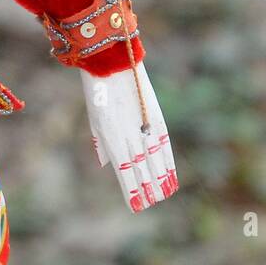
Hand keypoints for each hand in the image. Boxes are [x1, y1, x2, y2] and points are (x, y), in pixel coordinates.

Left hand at [81, 62, 177, 211]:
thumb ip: (100, 141)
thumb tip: (105, 163)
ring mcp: (144, 126)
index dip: (131, 189)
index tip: (136, 206)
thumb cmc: (97, 89)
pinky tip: (171, 173)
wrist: (111, 58)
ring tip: (165, 195)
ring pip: (155, 160)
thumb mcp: (94, 116)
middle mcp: (129, 134)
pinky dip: (168, 161)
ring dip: (160, 178)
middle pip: (141, 168)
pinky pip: (164, 144)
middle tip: (151, 204)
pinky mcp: (156, 116)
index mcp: (110, 135)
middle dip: (146, 188)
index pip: (124, 170)